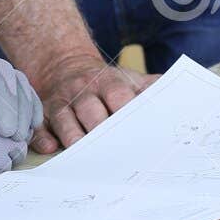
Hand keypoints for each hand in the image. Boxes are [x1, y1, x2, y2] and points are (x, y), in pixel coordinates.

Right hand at [31, 58, 155, 153]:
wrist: (65, 66)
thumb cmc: (106, 83)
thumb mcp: (128, 78)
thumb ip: (152, 87)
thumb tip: (179, 96)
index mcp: (107, 82)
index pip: (117, 93)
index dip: (125, 107)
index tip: (137, 127)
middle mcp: (82, 91)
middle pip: (89, 108)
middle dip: (99, 126)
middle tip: (113, 150)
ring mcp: (61, 102)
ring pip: (65, 119)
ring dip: (73, 136)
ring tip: (83, 153)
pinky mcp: (44, 115)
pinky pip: (39, 126)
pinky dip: (42, 137)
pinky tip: (50, 148)